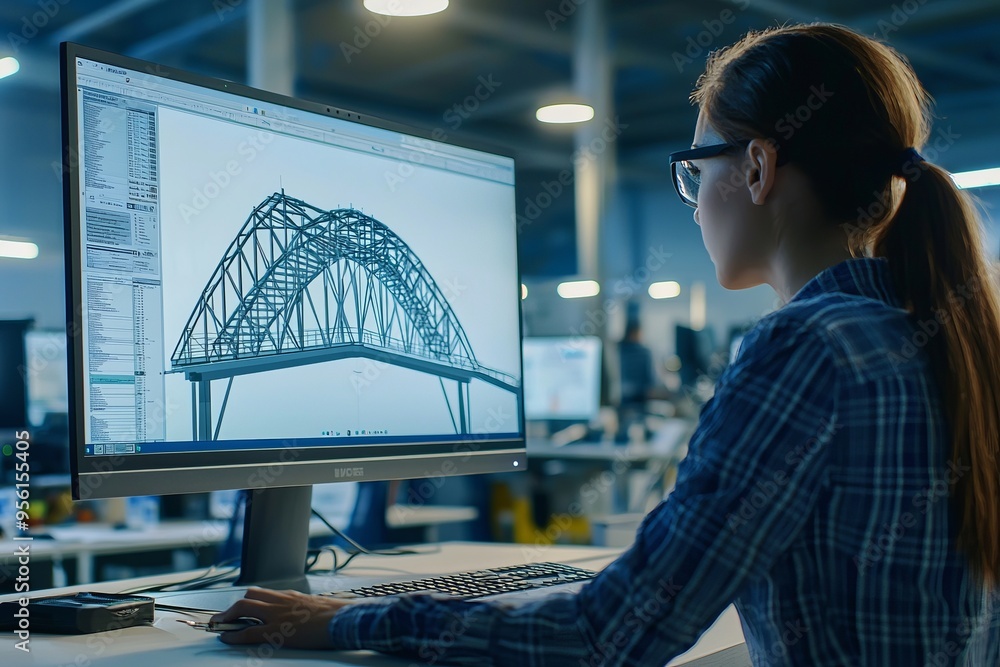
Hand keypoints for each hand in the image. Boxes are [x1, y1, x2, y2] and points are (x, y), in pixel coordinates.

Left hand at [209, 587, 354, 648]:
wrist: (343, 620)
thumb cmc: (337, 614)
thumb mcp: (319, 606)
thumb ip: (306, 607)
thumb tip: (304, 613)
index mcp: (293, 596)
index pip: (264, 593)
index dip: (248, 600)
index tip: (241, 608)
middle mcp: (282, 601)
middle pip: (249, 596)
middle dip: (233, 606)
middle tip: (222, 616)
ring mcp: (278, 614)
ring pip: (244, 608)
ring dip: (228, 616)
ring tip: (219, 625)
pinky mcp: (277, 631)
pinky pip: (248, 631)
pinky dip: (234, 634)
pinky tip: (226, 638)